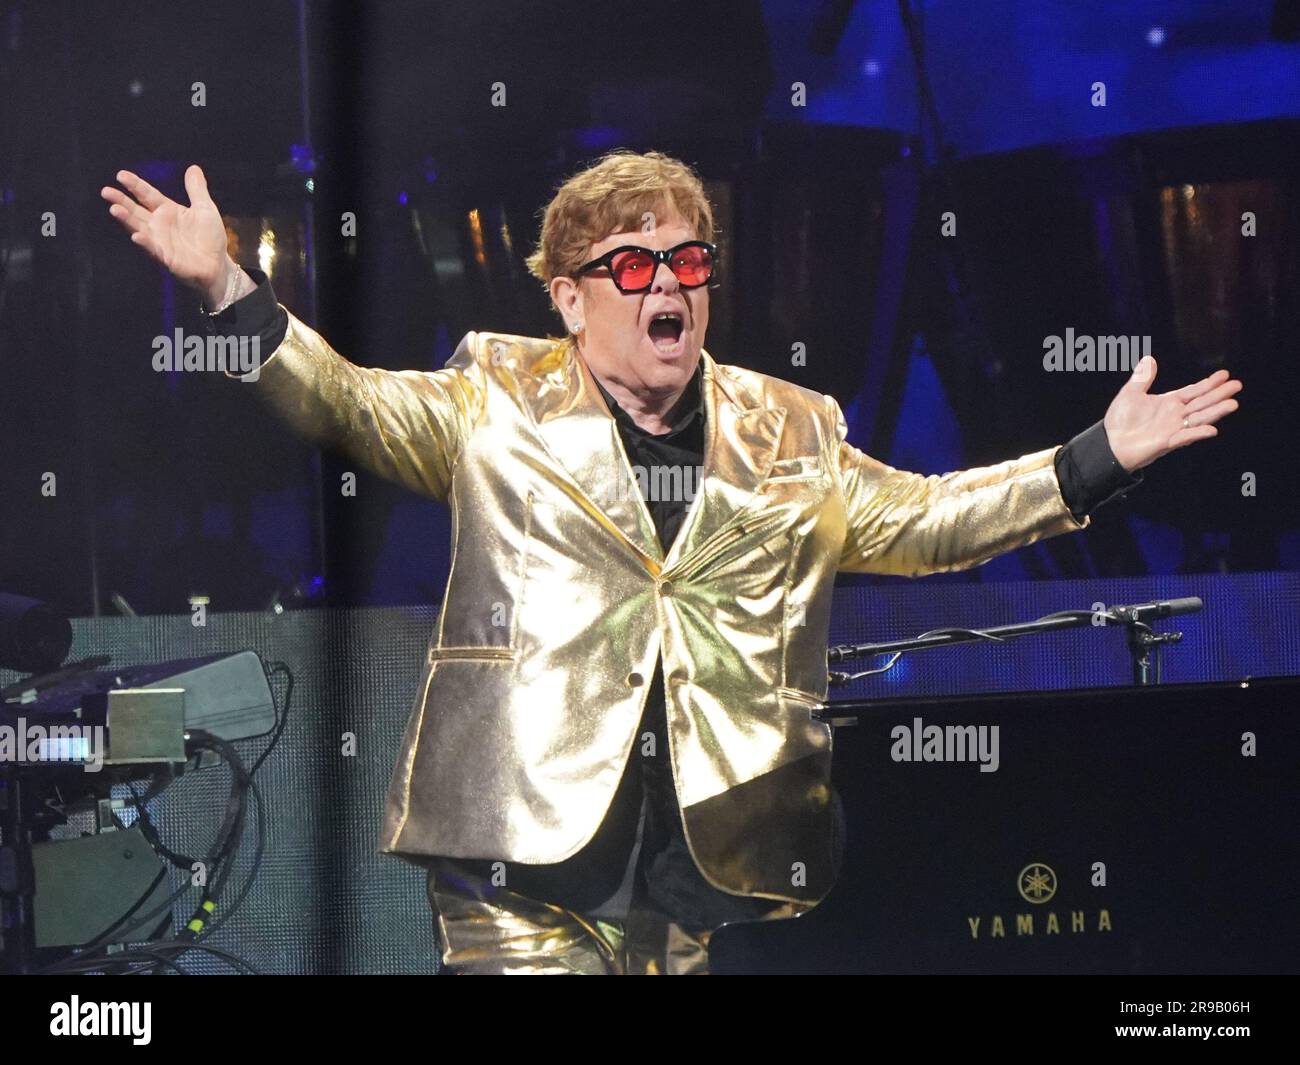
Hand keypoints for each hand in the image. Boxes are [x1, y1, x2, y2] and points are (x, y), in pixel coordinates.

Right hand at [101, 164, 231, 302]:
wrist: (218, 265)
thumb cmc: (209, 237)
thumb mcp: (205, 209)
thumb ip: (197, 190)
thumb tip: (193, 167)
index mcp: (167, 210)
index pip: (147, 194)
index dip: (135, 185)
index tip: (120, 175)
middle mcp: (158, 224)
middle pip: (136, 210)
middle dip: (121, 201)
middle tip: (106, 191)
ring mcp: (159, 241)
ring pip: (139, 228)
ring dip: (127, 220)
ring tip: (114, 209)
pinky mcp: (166, 258)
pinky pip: (153, 249)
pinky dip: (145, 243)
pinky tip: (136, 236)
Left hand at [1103, 355, 1241, 472]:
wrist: (1110, 443)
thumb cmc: (1120, 420)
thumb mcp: (1130, 394)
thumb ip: (1142, 378)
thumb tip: (1149, 359)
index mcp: (1169, 403)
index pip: (1194, 391)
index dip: (1208, 383)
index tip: (1224, 374)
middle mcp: (1176, 415)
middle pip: (1202, 403)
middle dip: (1219, 394)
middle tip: (1237, 385)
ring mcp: (1174, 429)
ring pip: (1200, 419)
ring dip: (1216, 412)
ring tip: (1233, 404)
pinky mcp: (1167, 442)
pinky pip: (1185, 437)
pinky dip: (1197, 433)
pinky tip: (1211, 430)